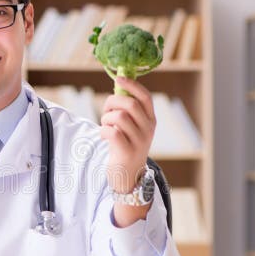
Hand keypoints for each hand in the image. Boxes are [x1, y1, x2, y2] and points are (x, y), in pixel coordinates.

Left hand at [100, 76, 156, 226]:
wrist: (129, 176)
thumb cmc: (126, 147)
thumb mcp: (133, 128)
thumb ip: (128, 110)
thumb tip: (119, 86)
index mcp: (151, 120)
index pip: (145, 96)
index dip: (131, 85)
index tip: (118, 78)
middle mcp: (148, 129)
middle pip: (129, 104)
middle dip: (111, 103)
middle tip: (105, 111)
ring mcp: (139, 141)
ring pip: (119, 117)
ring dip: (106, 118)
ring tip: (105, 126)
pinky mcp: (127, 152)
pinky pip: (111, 131)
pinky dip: (103, 130)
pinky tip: (104, 136)